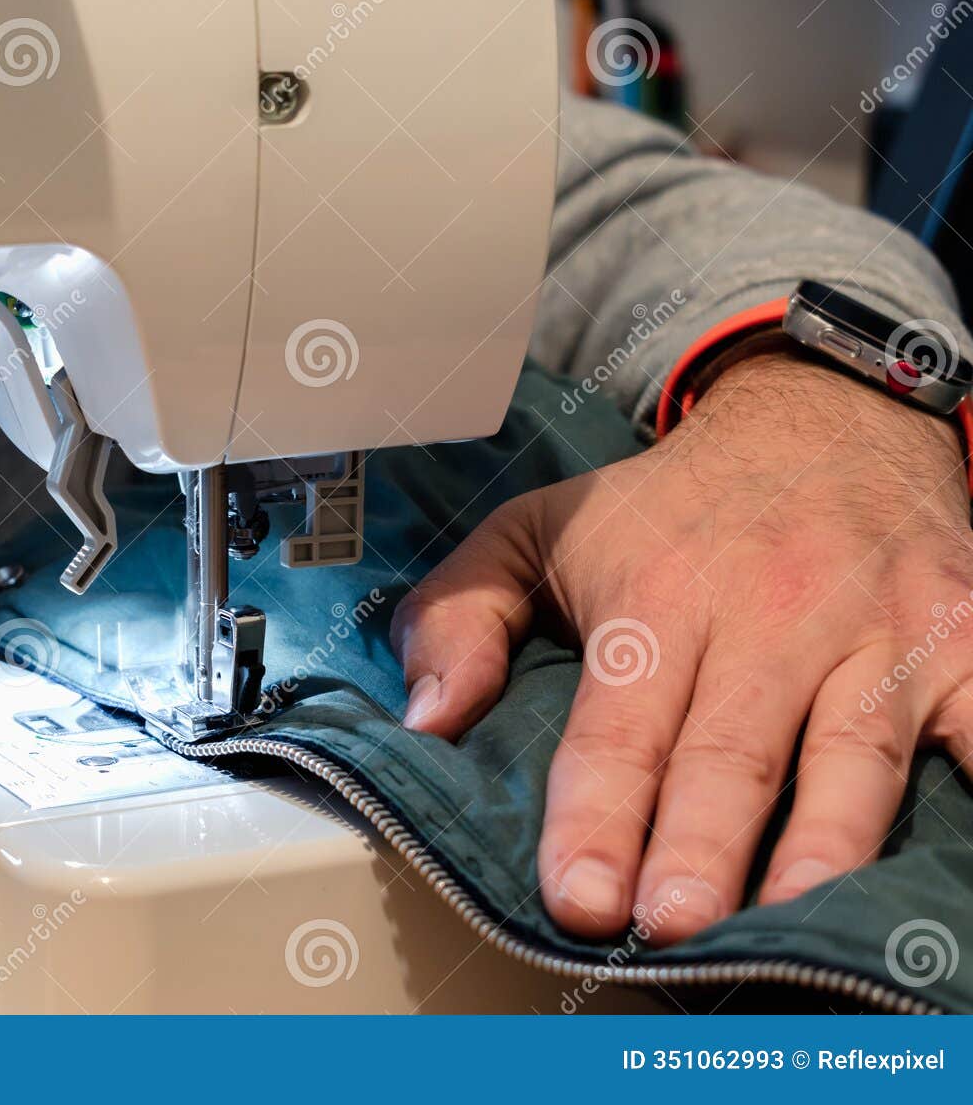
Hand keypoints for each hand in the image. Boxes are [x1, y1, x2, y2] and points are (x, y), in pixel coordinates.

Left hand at [392, 351, 972, 942]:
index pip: (618, 726)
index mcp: (657, 596)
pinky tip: (957, 844)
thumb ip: (460, 614)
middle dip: (701, 845)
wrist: (825, 417)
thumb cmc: (670, 504)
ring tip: (788, 919)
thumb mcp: (538, 531)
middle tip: (673, 926)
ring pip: (854, 755)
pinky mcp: (964, 639)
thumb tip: (425, 718)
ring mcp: (876, 632)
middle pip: (731, 751)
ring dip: (823, 844)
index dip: (598, 814)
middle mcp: (768, 614)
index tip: (580, 897)